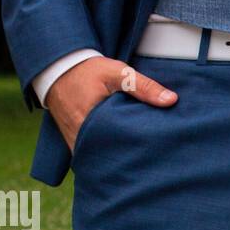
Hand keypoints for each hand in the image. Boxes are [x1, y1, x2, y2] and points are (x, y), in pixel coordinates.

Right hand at [44, 56, 176, 150]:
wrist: (58, 70)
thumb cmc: (88, 71)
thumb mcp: (117, 73)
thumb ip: (143, 86)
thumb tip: (171, 100)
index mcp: (91, 124)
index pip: (121, 147)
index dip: (139, 150)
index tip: (157, 151)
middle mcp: (81, 139)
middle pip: (113, 157)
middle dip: (131, 157)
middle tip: (153, 158)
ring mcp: (76, 144)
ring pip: (102, 159)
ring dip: (119, 158)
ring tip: (141, 160)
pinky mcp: (74, 144)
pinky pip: (93, 155)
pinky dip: (107, 154)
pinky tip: (122, 154)